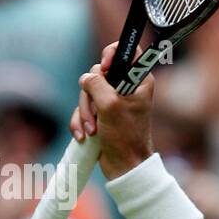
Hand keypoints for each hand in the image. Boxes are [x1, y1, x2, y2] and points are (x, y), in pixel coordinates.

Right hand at [71, 43, 154, 178]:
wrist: (124, 166)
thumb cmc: (125, 137)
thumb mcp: (110, 105)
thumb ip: (96, 84)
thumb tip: (86, 78)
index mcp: (138, 81)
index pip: (127, 51)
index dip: (112, 53)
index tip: (105, 67)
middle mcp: (126, 87)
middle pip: (97, 73)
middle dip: (91, 96)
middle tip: (98, 114)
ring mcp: (112, 100)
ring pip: (86, 92)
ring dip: (84, 113)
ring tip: (93, 131)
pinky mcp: (100, 113)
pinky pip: (82, 108)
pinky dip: (80, 122)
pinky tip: (85, 136)